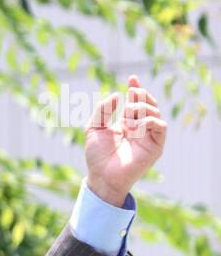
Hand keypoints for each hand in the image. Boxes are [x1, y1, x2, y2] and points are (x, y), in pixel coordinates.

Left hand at [84, 73, 167, 206]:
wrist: (102, 177)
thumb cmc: (97, 157)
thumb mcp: (94, 128)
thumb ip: (102, 110)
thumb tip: (116, 95)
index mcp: (127, 122)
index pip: (137, 100)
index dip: (136, 87)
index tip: (131, 78)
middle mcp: (140, 128)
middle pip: (148, 103)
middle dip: (140, 95)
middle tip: (130, 98)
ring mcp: (148, 137)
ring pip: (156, 112)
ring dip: (142, 109)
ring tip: (128, 116)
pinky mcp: (155, 147)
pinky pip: (161, 127)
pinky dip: (151, 121)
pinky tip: (137, 126)